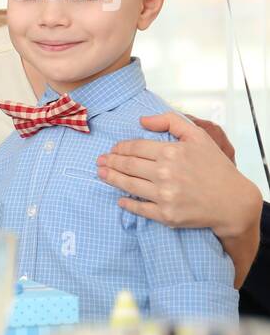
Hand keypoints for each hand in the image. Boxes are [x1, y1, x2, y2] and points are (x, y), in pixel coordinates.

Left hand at [97, 112, 258, 236]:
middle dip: (111, 162)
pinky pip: (139, 208)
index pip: (135, 148)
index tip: (113, 149)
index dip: (120, 148)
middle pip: (128, 165)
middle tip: (100, 160)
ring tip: (101, 174)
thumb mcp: (199, 136)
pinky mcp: (166, 214)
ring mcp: (164, 196)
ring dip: (111, 178)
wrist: (233, 201)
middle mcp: (166, 174)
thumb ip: (171, 121)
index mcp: (172, 153)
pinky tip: (119, 199)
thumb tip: (141, 120)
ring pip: (128, 185)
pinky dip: (126, 203)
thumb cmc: (215, 167)